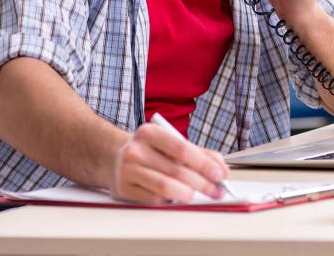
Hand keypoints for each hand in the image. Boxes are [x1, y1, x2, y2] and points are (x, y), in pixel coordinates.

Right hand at [108, 122, 230, 204]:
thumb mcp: (169, 142)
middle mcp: (136, 149)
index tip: (220, 174)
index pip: (182, 148)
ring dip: (187, 194)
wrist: (112, 156)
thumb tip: (220, 168)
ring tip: (197, 196)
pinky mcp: (124, 189)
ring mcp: (128, 170)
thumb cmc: (148, 150)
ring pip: (164, 187)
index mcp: (150, 132)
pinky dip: (169, 201)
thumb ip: (197, 152)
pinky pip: (153, 199)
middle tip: (217, 191)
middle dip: (202, 183)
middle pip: (176, 170)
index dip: (204, 163)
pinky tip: (176, 198)